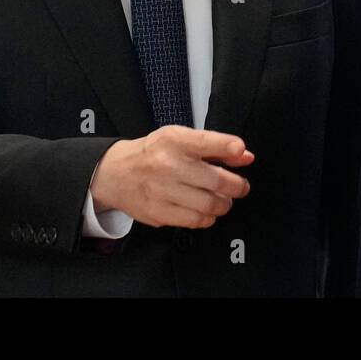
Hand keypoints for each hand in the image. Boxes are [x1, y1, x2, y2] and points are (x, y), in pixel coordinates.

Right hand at [90, 126, 253, 228]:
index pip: (208, 142)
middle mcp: (168, 165)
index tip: (241, 152)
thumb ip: (214, 146)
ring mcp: (162, 191)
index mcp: (174, 141)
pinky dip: (208, 217)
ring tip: (223, 199)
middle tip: (240, 187)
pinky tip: (206, 210)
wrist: (116, 173)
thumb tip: (244, 156)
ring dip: (224, 204)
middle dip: (237, 186)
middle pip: (216, 181)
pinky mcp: (158, 212)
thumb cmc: (153, 154)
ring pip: (209, 204)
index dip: (230, 148)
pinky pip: (195, 220)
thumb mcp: (180, 138)